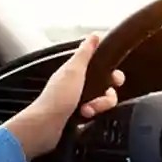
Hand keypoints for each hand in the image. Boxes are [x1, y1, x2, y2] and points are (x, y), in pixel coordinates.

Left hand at [4, 33, 125, 159]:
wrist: (46, 127)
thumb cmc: (57, 98)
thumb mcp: (74, 70)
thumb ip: (85, 52)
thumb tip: (95, 35)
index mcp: (76, 71)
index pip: (101, 67)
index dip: (112, 73)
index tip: (115, 79)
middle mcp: (77, 85)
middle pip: (106, 87)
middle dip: (107, 95)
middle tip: (102, 97)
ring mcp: (78, 101)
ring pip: (102, 102)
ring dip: (99, 106)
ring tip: (87, 110)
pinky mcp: (78, 117)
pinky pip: (95, 114)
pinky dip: (92, 116)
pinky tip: (83, 117)